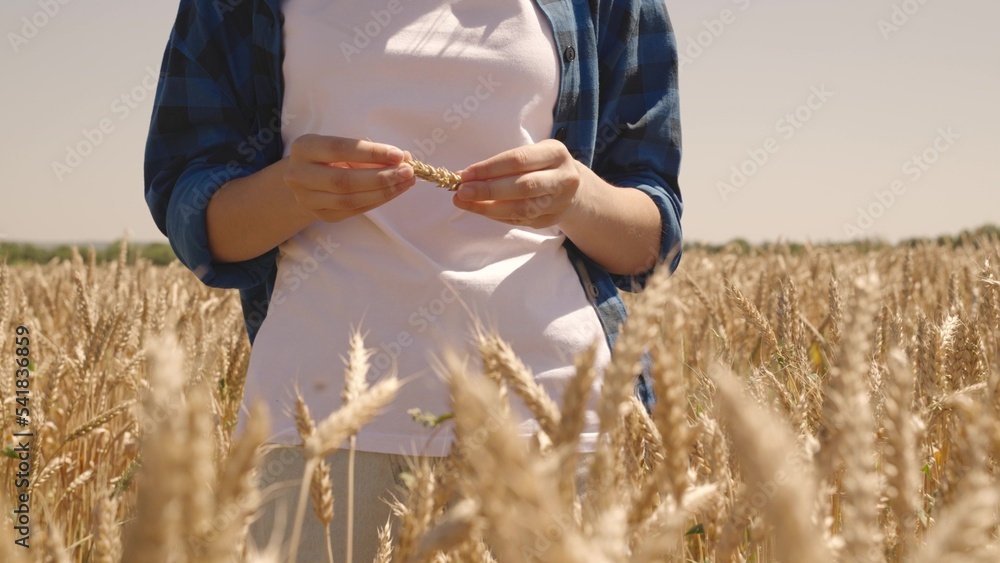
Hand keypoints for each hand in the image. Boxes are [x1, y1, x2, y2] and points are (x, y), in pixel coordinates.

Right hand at [284, 134, 414, 221]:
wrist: (304, 179)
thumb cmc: (328, 156)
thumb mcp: (340, 146)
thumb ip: (368, 151)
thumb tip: (403, 158)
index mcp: (304, 148)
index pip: (339, 149)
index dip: (371, 153)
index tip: (398, 154)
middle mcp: (300, 175)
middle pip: (344, 181)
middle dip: (381, 177)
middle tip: (408, 172)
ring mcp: (308, 199)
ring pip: (350, 200)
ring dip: (384, 192)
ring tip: (406, 182)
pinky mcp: (322, 215)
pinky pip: (354, 210)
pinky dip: (378, 200)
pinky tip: (394, 191)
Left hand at [452, 139, 585, 228]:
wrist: (575, 188)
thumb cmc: (543, 166)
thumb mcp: (532, 154)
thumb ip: (503, 164)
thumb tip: (465, 177)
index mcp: (555, 153)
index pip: (518, 160)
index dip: (489, 168)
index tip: (464, 174)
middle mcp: (563, 178)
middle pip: (522, 186)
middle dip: (488, 191)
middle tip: (461, 192)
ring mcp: (560, 202)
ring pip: (522, 208)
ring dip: (489, 208)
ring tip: (465, 203)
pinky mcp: (553, 220)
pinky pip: (521, 221)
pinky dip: (498, 216)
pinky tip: (482, 210)